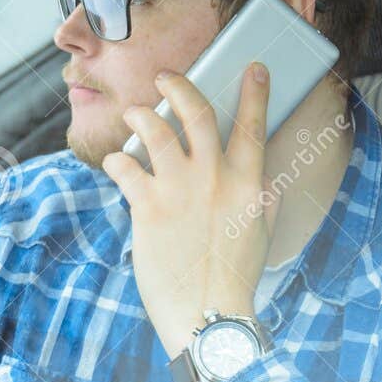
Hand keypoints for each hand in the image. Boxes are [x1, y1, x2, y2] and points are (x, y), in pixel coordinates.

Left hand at [101, 63, 274, 360]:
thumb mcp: (262, 234)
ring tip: (135, 113)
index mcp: (248, 184)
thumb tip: (265, 182)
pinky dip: (118, 160)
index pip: (253, 126)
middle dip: (179, 86)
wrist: (207, 313)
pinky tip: (116, 163)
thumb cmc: (234, 279)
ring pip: (155, 131)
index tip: (252, 67)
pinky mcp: (147, 208)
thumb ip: (263, 201)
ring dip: (141, 115)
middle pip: (197, 113)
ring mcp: (179, 191)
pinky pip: (126, 168)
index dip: (254, 92)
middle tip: (166, 77)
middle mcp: (214, 179)